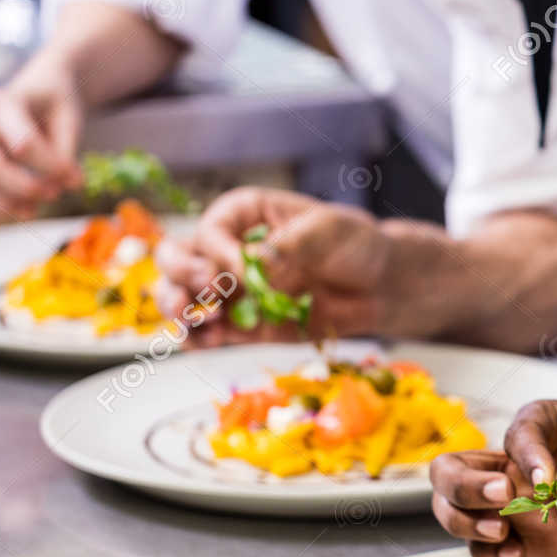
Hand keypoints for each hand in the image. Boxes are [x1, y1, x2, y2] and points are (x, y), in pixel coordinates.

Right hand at [0, 53, 84, 223]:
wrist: (34, 91)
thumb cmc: (53, 105)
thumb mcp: (69, 119)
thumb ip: (66, 152)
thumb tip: (69, 186)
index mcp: (5, 103)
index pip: (23, 143)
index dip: (52, 168)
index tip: (76, 179)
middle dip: (25, 188)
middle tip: (54, 195)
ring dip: (3, 206)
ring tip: (32, 212)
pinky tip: (1, 221)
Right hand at [153, 187, 387, 346]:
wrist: (379, 286)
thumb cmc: (354, 244)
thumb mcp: (329, 232)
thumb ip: (292, 247)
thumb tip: (258, 266)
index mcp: (244, 215)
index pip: (211, 230)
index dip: (220, 252)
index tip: (246, 271)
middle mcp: (228, 250)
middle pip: (177, 257)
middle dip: (182, 274)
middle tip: (210, 290)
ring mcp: (232, 290)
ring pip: (181, 296)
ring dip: (178, 309)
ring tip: (195, 321)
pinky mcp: (243, 325)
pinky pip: (207, 332)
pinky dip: (198, 339)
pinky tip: (205, 341)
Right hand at [429, 400, 556, 556]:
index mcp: (555, 426)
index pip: (517, 433)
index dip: (524, 456)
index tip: (549, 483)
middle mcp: (530, 465)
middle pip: (459, 468)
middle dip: (465, 487)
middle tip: (503, 506)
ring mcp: (529, 507)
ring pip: (463, 510)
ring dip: (466, 522)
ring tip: (504, 536)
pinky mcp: (539, 544)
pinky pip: (493, 549)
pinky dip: (490, 554)